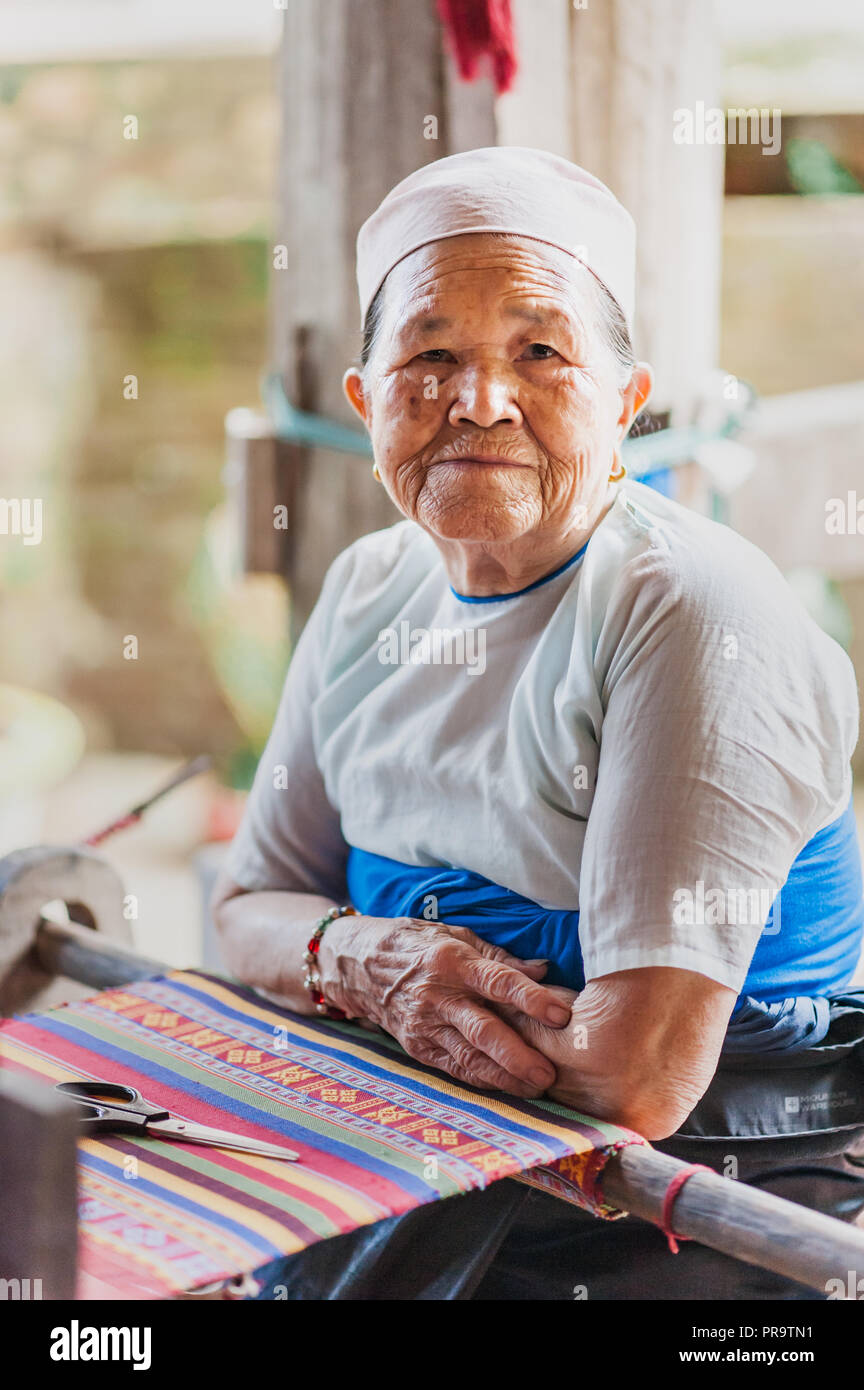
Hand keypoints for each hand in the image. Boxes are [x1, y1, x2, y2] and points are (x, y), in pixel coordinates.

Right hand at [317, 915, 571, 1097]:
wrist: (358, 964)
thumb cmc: (418, 944)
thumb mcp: (457, 936)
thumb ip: (501, 957)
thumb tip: (543, 970)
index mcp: (452, 960)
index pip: (497, 981)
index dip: (531, 998)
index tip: (561, 1014)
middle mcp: (438, 995)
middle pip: (483, 1030)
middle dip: (518, 1055)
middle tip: (549, 1072)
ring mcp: (425, 1025)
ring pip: (469, 1058)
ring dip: (505, 1076)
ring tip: (537, 1087)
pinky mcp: (417, 1047)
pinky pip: (454, 1068)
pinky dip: (482, 1080)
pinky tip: (508, 1087)